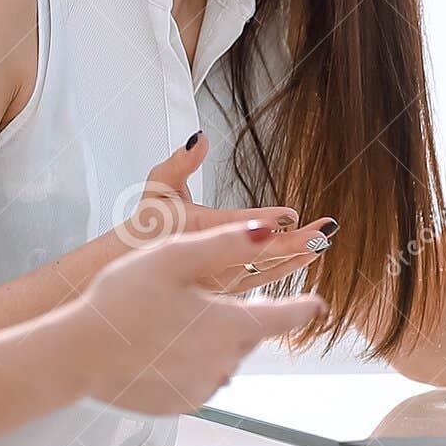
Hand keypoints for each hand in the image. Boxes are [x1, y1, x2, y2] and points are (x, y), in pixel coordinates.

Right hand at [69, 219, 328, 414]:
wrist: (78, 354)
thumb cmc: (123, 298)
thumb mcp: (174, 256)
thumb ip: (226, 243)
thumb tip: (269, 232)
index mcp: (230, 326)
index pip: (286, 317)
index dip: (304, 306)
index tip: (320, 304)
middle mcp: (224, 363)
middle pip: (248, 333)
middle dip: (236, 314)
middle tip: (200, 295)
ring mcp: (202, 388)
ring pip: (223, 356)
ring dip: (211, 337)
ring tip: (171, 319)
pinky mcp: (180, 404)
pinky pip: (199, 376)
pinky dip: (189, 360)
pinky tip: (159, 344)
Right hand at [119, 132, 337, 293]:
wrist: (120, 286)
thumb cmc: (140, 233)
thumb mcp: (156, 189)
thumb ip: (179, 163)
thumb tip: (200, 137)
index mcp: (197, 236)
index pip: (238, 227)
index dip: (267, 220)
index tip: (293, 213)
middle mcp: (210, 269)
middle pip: (261, 256)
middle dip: (297, 243)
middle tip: (325, 231)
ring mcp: (216, 293)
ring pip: (263, 278)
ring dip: (293, 261)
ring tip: (319, 246)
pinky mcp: (219, 308)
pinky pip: (255, 293)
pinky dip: (278, 276)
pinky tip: (298, 263)